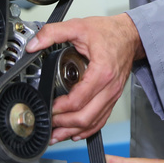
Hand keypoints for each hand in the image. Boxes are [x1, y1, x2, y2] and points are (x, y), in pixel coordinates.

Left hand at [25, 13, 143, 143]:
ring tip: (56, 135)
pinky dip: (88, 129)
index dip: (60, 108)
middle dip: (64, 124)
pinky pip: (101, 119)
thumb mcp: (78, 27)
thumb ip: (53, 32)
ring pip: (93, 122)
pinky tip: (75, 132)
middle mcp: (109, 87)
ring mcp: (113, 94)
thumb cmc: (109, 32)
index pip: (78, 100)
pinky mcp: (113, 97)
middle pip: (86, 117)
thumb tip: (33, 44)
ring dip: (73, 131)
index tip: (48, 107)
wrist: (130, 34)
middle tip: (48, 123)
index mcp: (101, 72)